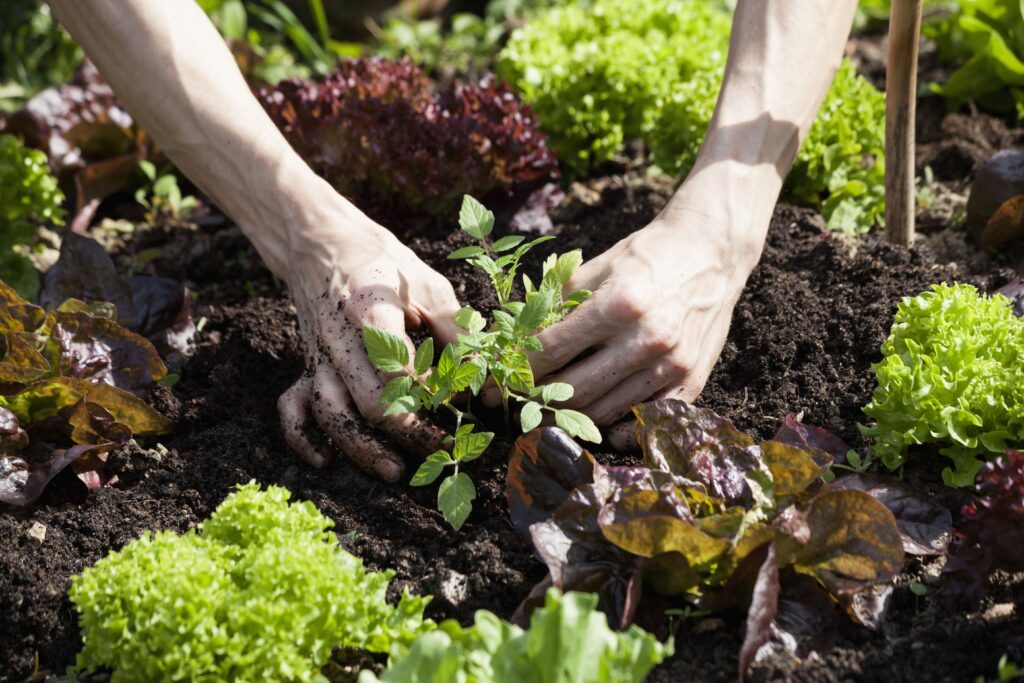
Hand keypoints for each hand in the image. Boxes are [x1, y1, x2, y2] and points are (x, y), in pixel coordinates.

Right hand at [276, 203, 461, 480]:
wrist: (320, 242)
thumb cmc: (382, 263)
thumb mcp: (427, 282)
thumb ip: (455, 329)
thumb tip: (482, 379)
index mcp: (370, 309)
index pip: (399, 366)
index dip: (433, 394)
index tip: (462, 404)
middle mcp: (338, 338)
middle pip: (367, 401)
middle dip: (408, 433)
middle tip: (445, 448)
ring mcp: (317, 355)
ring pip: (330, 413)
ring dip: (360, 448)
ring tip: (394, 471)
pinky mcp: (305, 365)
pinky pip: (292, 408)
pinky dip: (302, 438)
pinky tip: (324, 460)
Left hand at [528, 212, 757, 449]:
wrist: (712, 251)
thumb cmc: (648, 256)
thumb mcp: (597, 266)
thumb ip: (556, 303)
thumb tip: (512, 339)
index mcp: (618, 305)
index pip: (551, 351)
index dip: (515, 372)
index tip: (494, 384)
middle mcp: (646, 339)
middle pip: (573, 391)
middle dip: (536, 400)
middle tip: (517, 402)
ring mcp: (671, 365)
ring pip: (604, 412)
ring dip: (569, 416)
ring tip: (547, 410)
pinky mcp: (691, 381)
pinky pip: (643, 420)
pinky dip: (615, 427)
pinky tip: (595, 419)